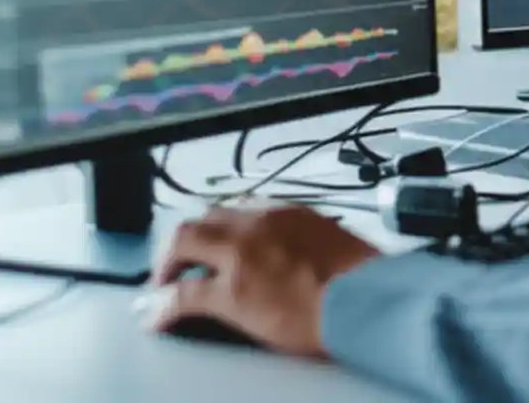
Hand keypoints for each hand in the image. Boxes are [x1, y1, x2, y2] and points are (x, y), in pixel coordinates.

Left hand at [149, 204, 379, 356]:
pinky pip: (183, 295)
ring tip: (164, 284)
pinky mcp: (230, 293)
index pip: (242, 209)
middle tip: (180, 261)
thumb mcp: (340, 248)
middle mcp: (259, 224)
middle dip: (188, 240)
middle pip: (205, 219)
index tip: (219, 239)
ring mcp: (241, 256)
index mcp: (289, 213)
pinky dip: (164, 306)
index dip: (223, 227)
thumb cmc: (366, 280)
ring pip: (185, 243)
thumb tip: (312, 265)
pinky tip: (159, 318)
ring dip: (170, 263)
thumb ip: (315, 246)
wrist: (369, 299)